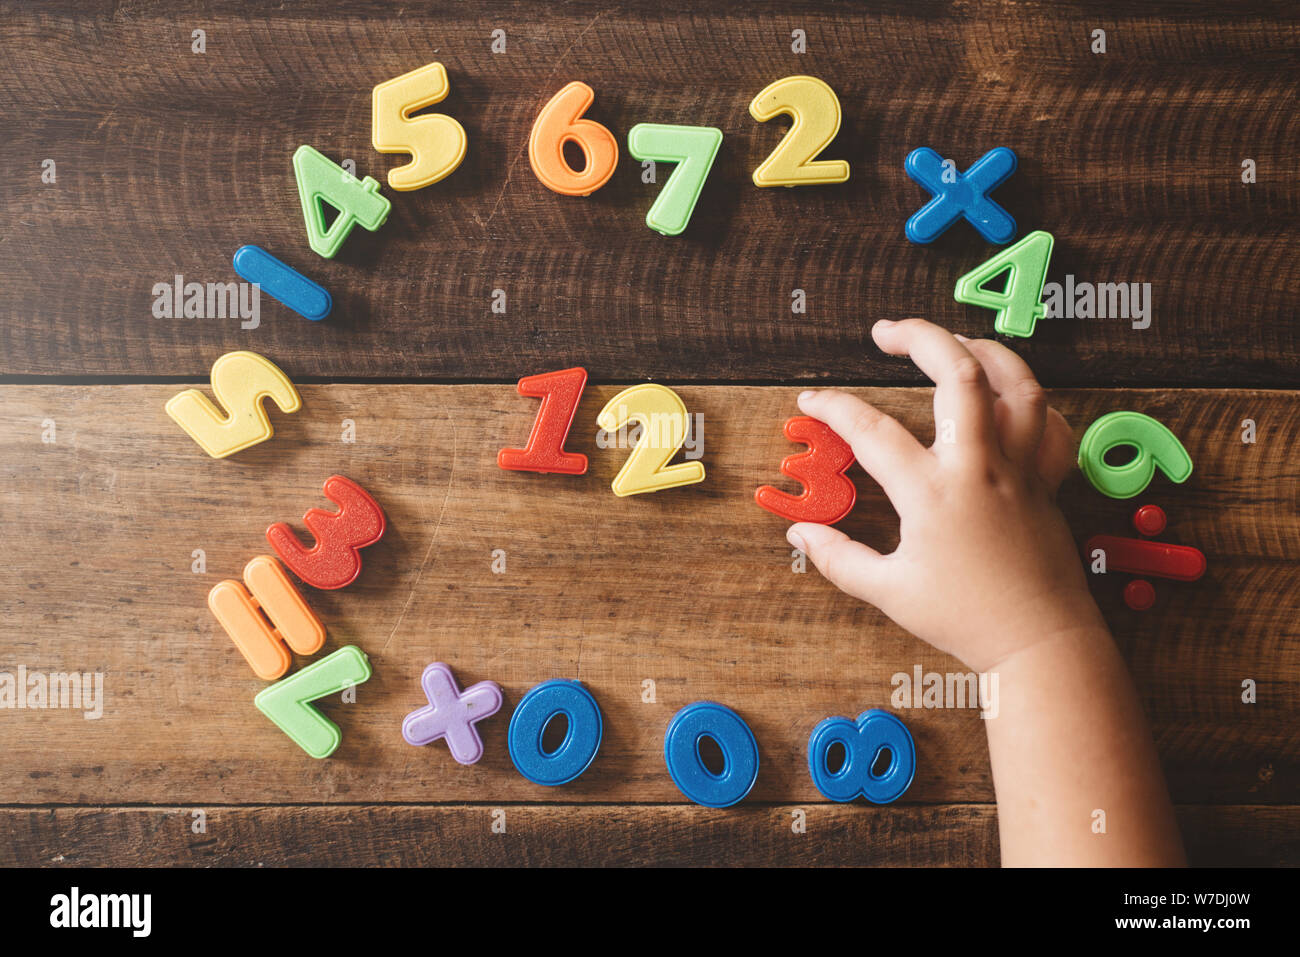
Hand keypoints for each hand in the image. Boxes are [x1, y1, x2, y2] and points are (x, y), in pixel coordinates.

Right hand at [786, 318, 1105, 671]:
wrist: (1040, 642)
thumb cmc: (964, 619)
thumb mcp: (889, 592)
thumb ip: (839, 558)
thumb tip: (799, 532)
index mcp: (931, 492)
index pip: (870, 430)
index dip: (833, 407)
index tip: (811, 400)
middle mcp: (978, 467)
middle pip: (957, 374)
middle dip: (920, 337)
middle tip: (887, 332)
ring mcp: (1019, 469)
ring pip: (1016, 384)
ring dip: (984, 351)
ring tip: (955, 342)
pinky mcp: (1048, 481)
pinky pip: (1050, 424)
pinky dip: (1032, 402)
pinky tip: (1009, 398)